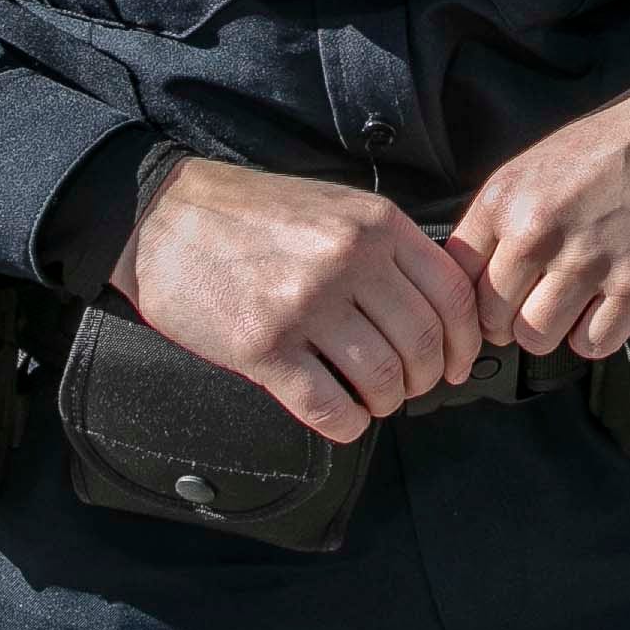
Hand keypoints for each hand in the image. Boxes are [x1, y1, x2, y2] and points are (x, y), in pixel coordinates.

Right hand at [110, 159, 483, 444]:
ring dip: (386, 403)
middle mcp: (347, 260)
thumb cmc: (251, 213)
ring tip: (374, 401)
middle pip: (423, 343)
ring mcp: (304, 305)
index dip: (464, 342)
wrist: (165, 214)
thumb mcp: (336, 206)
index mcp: (375, 224)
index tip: (459, 364)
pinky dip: (347, 424)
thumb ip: (386, 246)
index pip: (451, 294)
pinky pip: (328, 406)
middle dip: (427, 379)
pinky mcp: (262, 347)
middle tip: (412, 388)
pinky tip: (342, 416)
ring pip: (382, 379)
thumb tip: (435, 305)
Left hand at [446, 77, 629, 360]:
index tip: (497, 300)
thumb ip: (507, 216)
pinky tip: (610, 308)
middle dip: (515, 319)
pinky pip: (593, 345)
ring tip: (578, 304)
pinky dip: (599, 335)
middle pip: (494, 318)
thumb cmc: (623, 141)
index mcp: (506, 197)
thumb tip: (481, 276)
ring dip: (556, 330)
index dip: (475, 297)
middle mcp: (538, 230)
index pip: (457, 279)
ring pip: (537, 338)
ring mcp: (587, 259)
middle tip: (542, 302)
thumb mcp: (541, 163)